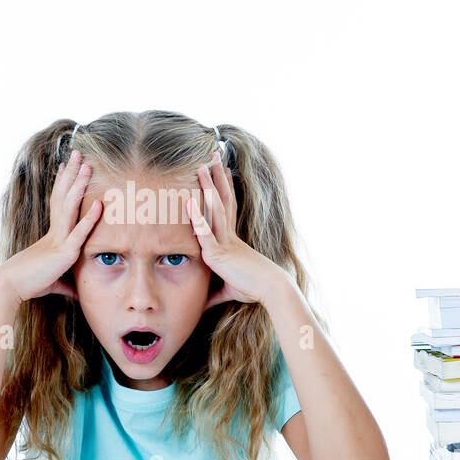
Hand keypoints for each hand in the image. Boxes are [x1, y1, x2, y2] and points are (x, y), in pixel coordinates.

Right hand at [0, 149, 102, 301]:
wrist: (11, 287)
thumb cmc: (30, 283)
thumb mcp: (54, 282)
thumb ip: (68, 284)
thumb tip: (77, 293)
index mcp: (53, 235)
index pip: (59, 203)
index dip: (64, 183)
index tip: (67, 166)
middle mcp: (56, 232)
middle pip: (65, 196)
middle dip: (72, 174)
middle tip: (78, 154)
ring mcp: (59, 239)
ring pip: (70, 206)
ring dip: (79, 185)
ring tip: (86, 165)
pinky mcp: (63, 252)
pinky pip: (79, 233)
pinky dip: (90, 219)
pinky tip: (100, 204)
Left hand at [186, 150, 284, 310]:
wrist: (270, 290)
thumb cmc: (253, 288)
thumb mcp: (229, 290)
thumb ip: (214, 293)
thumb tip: (203, 304)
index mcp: (231, 239)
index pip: (226, 207)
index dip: (223, 187)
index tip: (221, 169)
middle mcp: (228, 235)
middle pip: (221, 199)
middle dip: (216, 176)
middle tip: (211, 155)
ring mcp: (224, 241)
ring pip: (214, 208)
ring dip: (207, 186)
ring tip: (201, 165)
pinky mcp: (219, 252)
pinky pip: (206, 232)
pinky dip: (197, 217)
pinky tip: (189, 201)